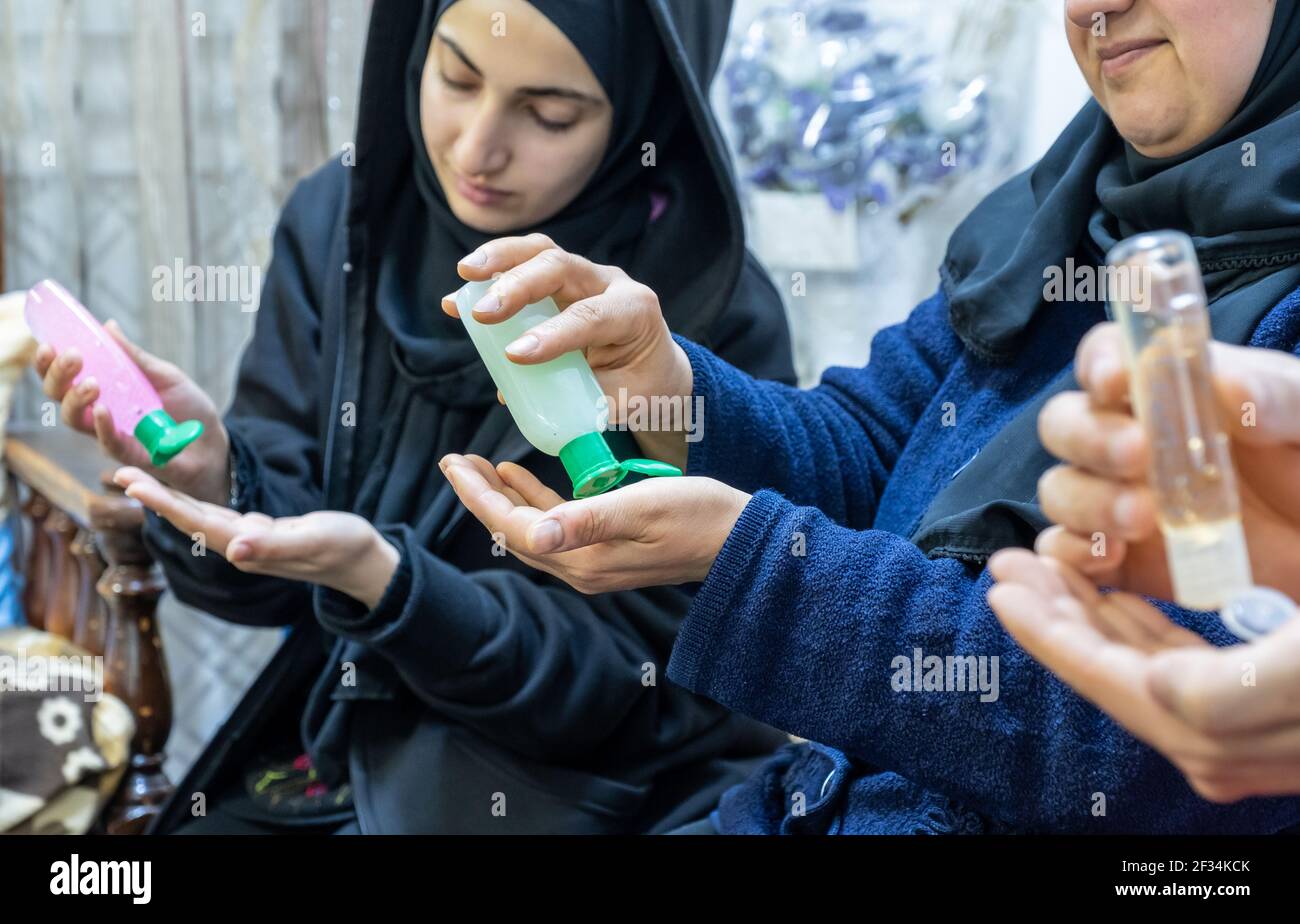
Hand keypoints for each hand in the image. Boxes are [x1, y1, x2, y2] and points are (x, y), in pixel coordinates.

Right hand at [34, 321, 230, 504]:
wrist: (213, 440)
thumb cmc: (187, 407)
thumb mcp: (164, 375)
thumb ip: (135, 356)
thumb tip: (107, 326)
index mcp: (104, 389)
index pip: (64, 376)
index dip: (49, 363)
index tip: (48, 344)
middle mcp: (99, 411)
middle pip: (60, 396)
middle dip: (58, 375)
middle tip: (72, 356)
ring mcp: (111, 434)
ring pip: (76, 419)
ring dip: (76, 399)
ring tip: (91, 382)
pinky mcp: (129, 455)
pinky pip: (108, 443)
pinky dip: (103, 427)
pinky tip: (104, 410)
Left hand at [114, 467, 399, 608]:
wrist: (365, 563)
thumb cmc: (345, 549)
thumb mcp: (315, 541)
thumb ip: (273, 547)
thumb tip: (232, 549)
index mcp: (250, 549)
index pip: (198, 523)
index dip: (165, 503)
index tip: (134, 483)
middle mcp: (243, 548)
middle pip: (191, 520)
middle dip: (156, 498)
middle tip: (121, 472)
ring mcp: (251, 542)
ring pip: (201, 518)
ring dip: (170, 500)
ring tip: (140, 479)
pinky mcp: (261, 534)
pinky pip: (219, 517)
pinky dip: (196, 503)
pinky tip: (184, 495)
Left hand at [438, 452, 748, 592]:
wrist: (740, 540)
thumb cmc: (698, 516)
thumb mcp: (643, 507)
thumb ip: (588, 519)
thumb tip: (537, 533)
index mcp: (583, 558)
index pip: (513, 527)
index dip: (479, 496)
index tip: (454, 463)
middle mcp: (581, 567)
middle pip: (513, 531)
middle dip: (481, 496)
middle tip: (454, 461)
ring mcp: (593, 562)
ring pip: (531, 528)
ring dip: (503, 498)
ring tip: (478, 466)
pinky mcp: (607, 551)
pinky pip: (556, 526)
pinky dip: (533, 501)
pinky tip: (521, 477)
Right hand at [440, 234, 694, 468]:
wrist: (654, 364)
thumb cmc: (640, 385)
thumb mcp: (624, 401)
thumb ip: (573, 397)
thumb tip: (512, 394)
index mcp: (636, 312)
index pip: (592, 316)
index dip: (552, 334)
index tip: (514, 355)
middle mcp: (611, 283)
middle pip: (563, 267)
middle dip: (519, 287)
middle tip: (481, 312)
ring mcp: (586, 274)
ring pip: (542, 250)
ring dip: (500, 258)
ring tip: (465, 273)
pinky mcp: (561, 275)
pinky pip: (528, 259)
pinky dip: (495, 267)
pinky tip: (463, 283)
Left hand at [988, 548, 1299, 801]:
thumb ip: (1222, 692)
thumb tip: (1156, 685)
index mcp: (1213, 733)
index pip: (1100, 675)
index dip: (1045, 631)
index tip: (1000, 590)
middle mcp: (1210, 743)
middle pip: (1104, 668)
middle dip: (1052, 612)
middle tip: (1010, 565)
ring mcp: (1230, 729)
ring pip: (1132, 663)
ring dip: (1087, 613)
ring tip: (1048, 569)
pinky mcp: (1254, 707)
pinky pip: (1172, 664)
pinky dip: (1135, 627)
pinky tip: (1116, 599)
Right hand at [1035, 322, 1299, 600]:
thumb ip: (1277, 397)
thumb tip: (1226, 385)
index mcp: (1169, 388)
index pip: (1108, 356)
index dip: (1099, 362)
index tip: (1115, 380)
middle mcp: (1127, 439)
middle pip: (1065, 423)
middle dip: (1089, 437)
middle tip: (1137, 455)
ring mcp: (1115, 500)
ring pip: (1060, 489)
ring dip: (1088, 500)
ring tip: (1142, 519)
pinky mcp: (1117, 559)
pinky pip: (1063, 551)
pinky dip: (1070, 553)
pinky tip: (1110, 556)